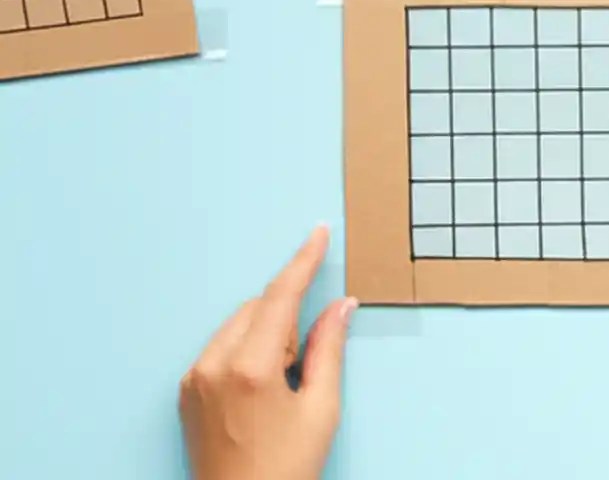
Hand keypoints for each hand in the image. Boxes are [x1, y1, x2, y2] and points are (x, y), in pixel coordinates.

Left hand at [179, 226, 357, 479]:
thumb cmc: (286, 468)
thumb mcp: (321, 409)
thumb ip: (328, 349)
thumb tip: (340, 307)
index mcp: (250, 367)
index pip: (281, 297)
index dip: (303, 262)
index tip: (318, 233)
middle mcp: (213, 365)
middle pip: (258, 309)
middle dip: (288, 316)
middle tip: (305, 362)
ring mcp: (193, 378)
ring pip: (238, 326)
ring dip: (267, 333)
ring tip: (284, 383)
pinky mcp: (186, 391)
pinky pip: (221, 348)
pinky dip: (247, 350)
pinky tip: (263, 385)